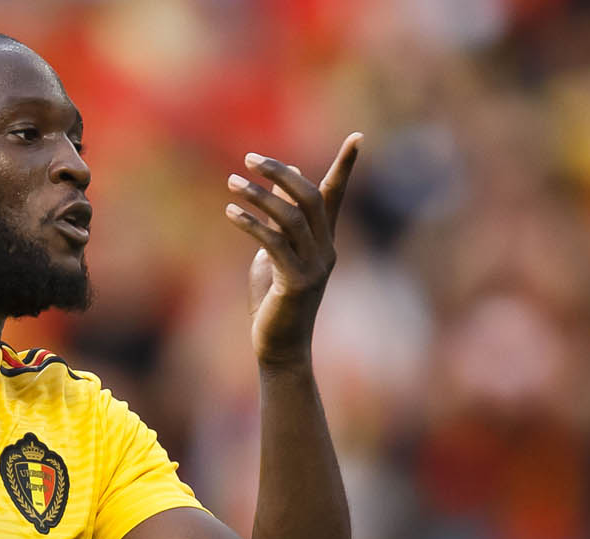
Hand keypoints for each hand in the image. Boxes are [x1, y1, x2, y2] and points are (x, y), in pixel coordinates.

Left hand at [224, 132, 362, 370]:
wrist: (279, 349)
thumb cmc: (273, 304)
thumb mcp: (274, 258)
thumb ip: (277, 227)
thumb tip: (275, 192)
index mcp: (324, 242)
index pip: (335, 196)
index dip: (346, 167)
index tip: (357, 137)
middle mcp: (325, 251)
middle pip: (310, 198)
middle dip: (282, 173)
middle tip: (249, 158)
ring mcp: (314, 268)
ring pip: (291, 218)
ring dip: (259, 196)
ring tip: (232, 183)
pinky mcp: (296, 283)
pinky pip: (274, 244)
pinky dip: (252, 224)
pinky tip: (232, 213)